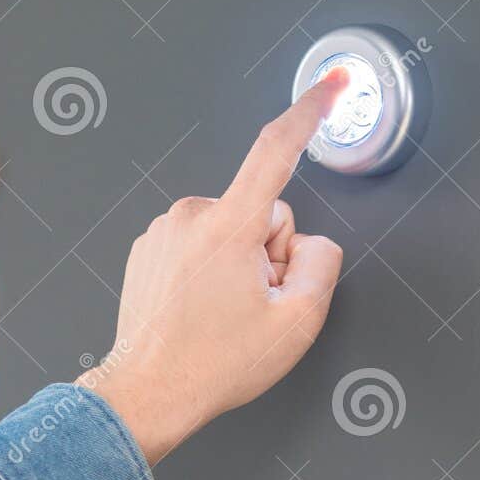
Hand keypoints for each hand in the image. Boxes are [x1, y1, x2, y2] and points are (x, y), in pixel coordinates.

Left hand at [79, 71, 347, 465]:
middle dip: (267, 256)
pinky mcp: (148, 250)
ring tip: (221, 315)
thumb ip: (322, 266)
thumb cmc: (211, 365)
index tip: (331, 85)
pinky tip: (199, 311)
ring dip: (237, 268)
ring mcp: (163, 233)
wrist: (148, 394)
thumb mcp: (297, 323)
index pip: (277, 151)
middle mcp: (190, 217)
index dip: (310, 112)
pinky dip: (208, 274)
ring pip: (229, 232)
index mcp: (229, 226)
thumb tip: (311, 245)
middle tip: (252, 306)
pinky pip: (199, 247)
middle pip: (260, 215)